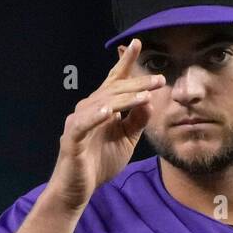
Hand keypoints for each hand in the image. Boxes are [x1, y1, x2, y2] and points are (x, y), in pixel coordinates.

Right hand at [45, 37, 163, 213]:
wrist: (77, 189)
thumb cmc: (99, 163)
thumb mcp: (126, 140)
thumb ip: (137, 121)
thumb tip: (150, 101)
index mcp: (102, 108)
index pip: (115, 81)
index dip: (125, 63)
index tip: (137, 43)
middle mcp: (89, 109)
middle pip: (115, 91)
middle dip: (138, 84)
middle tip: (159, 79)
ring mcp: (80, 122)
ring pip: (103, 104)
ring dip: (124, 98)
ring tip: (144, 95)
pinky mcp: (72, 138)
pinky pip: (84, 124)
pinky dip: (96, 116)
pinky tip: (108, 112)